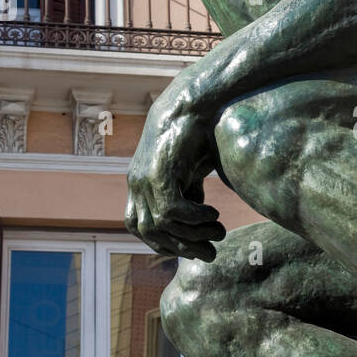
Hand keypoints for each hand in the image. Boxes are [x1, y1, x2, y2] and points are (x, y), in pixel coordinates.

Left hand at [125, 91, 225, 260]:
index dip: (164, 242)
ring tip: (219, 230)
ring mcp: (144, 179)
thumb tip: (199, 218)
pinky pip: (172, 211)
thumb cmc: (194, 134)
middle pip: (149, 232)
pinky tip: (213, 213)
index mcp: (140, 184)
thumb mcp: (190, 170)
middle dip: (181, 247)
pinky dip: (194, 218)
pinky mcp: (159, 173)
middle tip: (210, 253)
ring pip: (161, 225)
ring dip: (193, 234)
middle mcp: (137, 184)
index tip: (192, 247)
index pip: (141, 227)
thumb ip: (189, 193)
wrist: (193, 103)